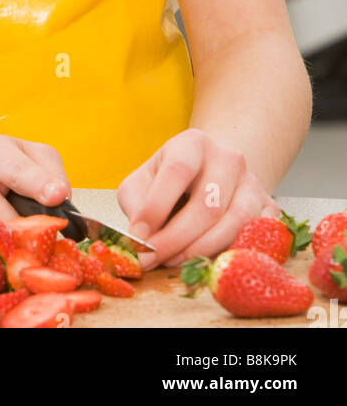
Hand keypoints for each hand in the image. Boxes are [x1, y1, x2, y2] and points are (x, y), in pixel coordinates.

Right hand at [0, 132, 68, 238]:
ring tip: (12, 246)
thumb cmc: (1, 171)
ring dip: (6, 254)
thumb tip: (60, 199)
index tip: (56, 195)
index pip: (16, 170)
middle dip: (27, 236)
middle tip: (39, 244)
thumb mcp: (29, 156)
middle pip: (4, 221)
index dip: (38, 183)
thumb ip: (52, 171)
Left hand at [117, 128, 277, 269]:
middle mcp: (228, 158)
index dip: (156, 207)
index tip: (139, 236)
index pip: (177, 171)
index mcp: (193, 143)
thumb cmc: (172, 179)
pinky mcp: (269, 207)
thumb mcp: (144, 179)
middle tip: (153, 258)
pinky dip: (234, 254)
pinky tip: (210, 262)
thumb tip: (139, 237)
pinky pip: (259, 236)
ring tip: (175, 261)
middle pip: (208, 205)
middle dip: (176, 239)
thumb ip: (137, 203)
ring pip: (236, 223)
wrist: (213, 170)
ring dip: (202, 251)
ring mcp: (252, 182)